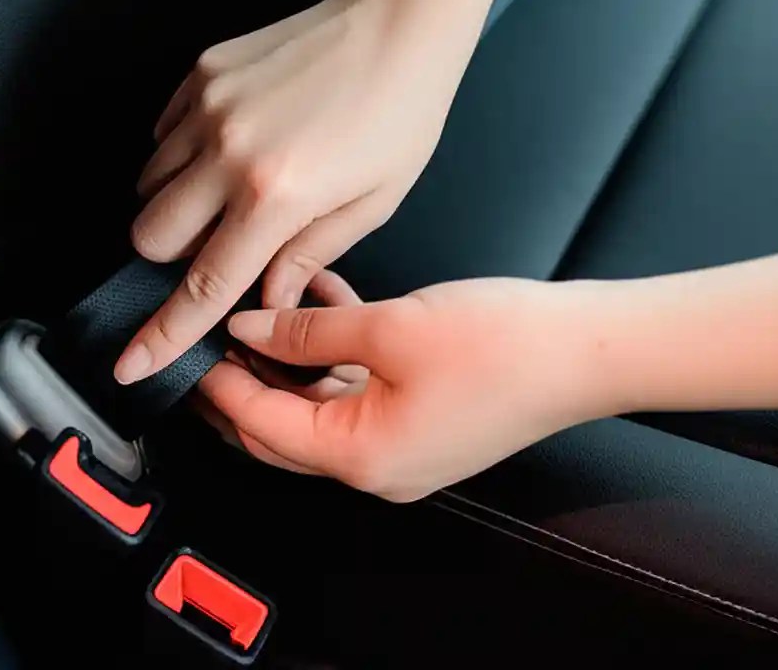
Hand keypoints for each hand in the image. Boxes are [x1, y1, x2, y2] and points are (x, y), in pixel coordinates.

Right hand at [114, 0, 511, 384]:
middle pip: (149, 237)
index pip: (203, 286)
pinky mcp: (201, 76)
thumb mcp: (372, 204)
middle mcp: (229, 153)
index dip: (163, 333)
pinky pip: (161, 136)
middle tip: (222, 244)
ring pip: (146, 186)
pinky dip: (181, 157)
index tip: (131, 361)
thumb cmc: (399, 111)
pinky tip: (232, 148)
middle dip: (172, 257)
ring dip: (176, 206)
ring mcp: (208, 109)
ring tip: (234, 189)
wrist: (396, 21)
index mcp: (277, 195)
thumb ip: (308, 257)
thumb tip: (268, 301)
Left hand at [198, 278, 614, 501]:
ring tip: (270, 309)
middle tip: (214, 338)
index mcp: (360, 456)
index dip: (219, 385)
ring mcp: (401, 452)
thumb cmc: (506, 345)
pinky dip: (332, 362)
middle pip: (281, 431)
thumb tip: (251, 329)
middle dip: (242, 384)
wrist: (587, 351)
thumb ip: (306, 330)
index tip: (190, 349)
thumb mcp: (388, 326)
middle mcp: (377, 468)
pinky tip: (326, 310)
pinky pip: (356, 401)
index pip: (261, 426)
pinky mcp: (421, 427)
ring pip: (317, 412)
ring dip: (288, 364)